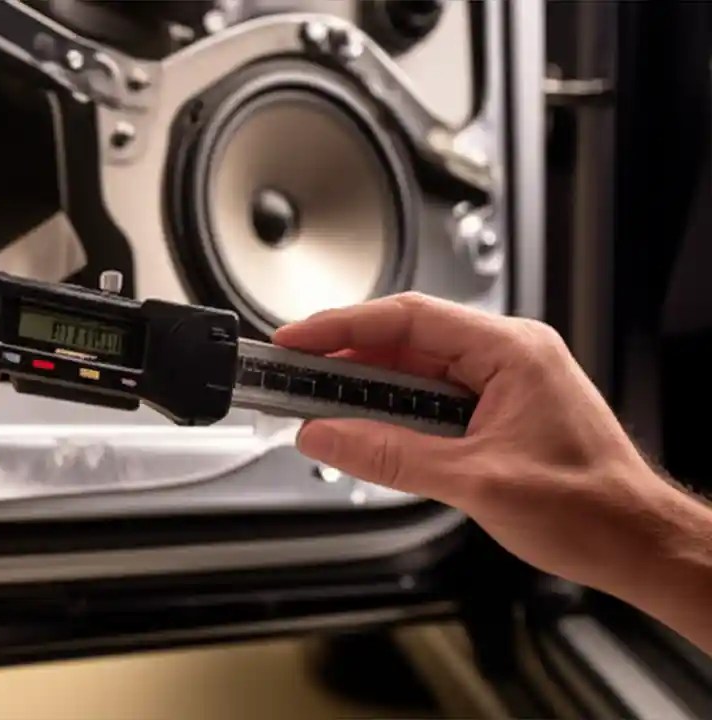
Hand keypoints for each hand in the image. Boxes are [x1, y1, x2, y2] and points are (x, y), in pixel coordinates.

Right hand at [273, 292, 693, 596]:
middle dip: (346, 356)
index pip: (409, 318)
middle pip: (407, 339)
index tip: (297, 339)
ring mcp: (505, 381)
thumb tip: (327, 435)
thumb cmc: (591, 509)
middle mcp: (510, 355)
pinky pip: (432, 398)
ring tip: (319, 403)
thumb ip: (389, 455)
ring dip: (367, 387)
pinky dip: (393, 412)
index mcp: (513, 351)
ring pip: (416, 370)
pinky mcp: (498, 409)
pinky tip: (365, 429)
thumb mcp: (473, 481)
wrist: (638, 544)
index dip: (343, 326)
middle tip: (295, 374)